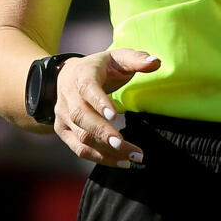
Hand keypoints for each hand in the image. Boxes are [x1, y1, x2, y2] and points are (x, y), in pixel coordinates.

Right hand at [54, 48, 161, 168]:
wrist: (65, 76)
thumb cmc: (99, 68)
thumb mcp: (117, 57)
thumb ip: (137, 59)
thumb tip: (156, 62)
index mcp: (82, 75)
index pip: (87, 88)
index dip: (99, 102)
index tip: (115, 115)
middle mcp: (69, 96)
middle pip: (82, 117)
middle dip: (103, 133)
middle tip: (124, 145)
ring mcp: (64, 115)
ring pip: (82, 137)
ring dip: (106, 151)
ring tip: (132, 158)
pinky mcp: (63, 130)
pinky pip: (79, 149)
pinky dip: (100, 158)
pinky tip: (122, 162)